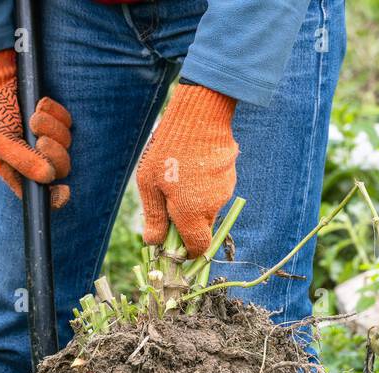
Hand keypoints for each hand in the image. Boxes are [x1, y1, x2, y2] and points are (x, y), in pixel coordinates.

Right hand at [0, 49, 71, 208]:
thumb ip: (24, 162)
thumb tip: (49, 177)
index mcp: (18, 171)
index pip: (42, 194)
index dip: (55, 198)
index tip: (64, 191)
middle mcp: (34, 157)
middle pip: (60, 168)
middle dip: (54, 153)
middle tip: (39, 139)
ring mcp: (45, 137)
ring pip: (66, 143)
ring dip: (52, 129)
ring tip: (33, 116)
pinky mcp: (53, 117)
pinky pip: (67, 122)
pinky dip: (56, 113)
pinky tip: (40, 103)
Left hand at [136, 83, 237, 256]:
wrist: (201, 115)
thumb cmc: (168, 150)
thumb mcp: (150, 184)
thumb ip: (154, 217)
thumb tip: (154, 243)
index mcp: (192, 214)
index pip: (198, 248)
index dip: (186, 251)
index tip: (173, 244)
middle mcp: (213, 207)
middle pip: (201, 228)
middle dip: (187, 223)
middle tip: (167, 201)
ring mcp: (224, 191)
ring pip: (208, 208)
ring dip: (194, 202)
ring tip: (178, 177)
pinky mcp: (229, 176)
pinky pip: (214, 191)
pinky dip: (203, 187)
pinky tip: (191, 166)